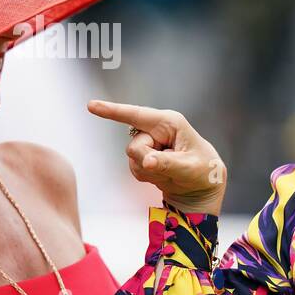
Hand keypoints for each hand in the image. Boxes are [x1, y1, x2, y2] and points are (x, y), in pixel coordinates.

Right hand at [87, 100, 226, 214]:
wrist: (203, 188)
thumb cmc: (203, 172)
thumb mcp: (189, 169)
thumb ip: (167, 164)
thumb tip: (147, 161)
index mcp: (170, 122)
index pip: (136, 115)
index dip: (112, 111)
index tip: (91, 105)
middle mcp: (157, 129)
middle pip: (133, 147)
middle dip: (147, 163)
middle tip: (170, 171)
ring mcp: (149, 142)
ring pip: (132, 159)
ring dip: (149, 172)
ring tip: (171, 173)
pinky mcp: (144, 155)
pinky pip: (134, 168)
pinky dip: (147, 177)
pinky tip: (164, 176)